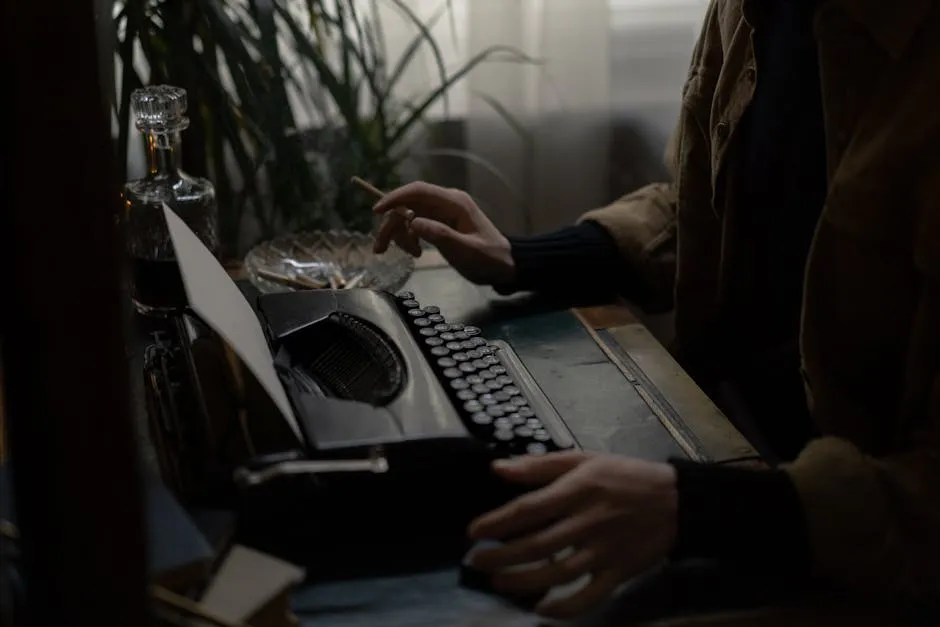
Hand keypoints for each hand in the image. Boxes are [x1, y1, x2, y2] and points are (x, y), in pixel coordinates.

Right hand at [372, 181, 514, 285]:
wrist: (505, 266)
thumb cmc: (489, 258)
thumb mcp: (466, 250)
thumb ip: (440, 235)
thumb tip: (413, 223)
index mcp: (454, 202)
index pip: (418, 191)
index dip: (395, 197)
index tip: (377, 211)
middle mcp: (446, 203)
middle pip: (408, 205)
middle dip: (392, 224)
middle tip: (380, 248)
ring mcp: (442, 213)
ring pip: (408, 216)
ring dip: (400, 234)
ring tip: (409, 254)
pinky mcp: (440, 223)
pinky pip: (416, 225)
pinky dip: (410, 238)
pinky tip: (415, 252)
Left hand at [467, 452, 678, 618]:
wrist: (676, 500)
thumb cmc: (624, 476)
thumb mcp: (583, 459)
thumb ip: (539, 466)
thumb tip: (498, 469)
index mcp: (577, 490)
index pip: (529, 509)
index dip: (497, 523)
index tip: (474, 532)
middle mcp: (588, 522)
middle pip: (537, 545)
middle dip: (501, 556)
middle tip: (477, 562)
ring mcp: (604, 550)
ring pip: (558, 574)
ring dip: (524, 582)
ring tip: (499, 582)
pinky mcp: (619, 572)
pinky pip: (590, 596)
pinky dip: (565, 608)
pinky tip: (543, 609)